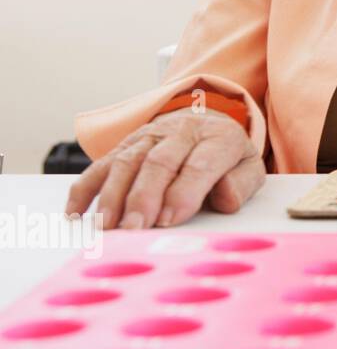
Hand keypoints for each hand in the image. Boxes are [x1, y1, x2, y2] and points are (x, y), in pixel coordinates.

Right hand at [65, 108, 266, 229]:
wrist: (206, 120)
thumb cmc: (226, 155)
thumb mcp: (249, 167)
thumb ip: (241, 184)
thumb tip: (225, 198)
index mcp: (218, 138)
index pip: (199, 165)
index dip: (184, 193)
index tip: (170, 221)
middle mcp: (181, 132)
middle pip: (158, 163)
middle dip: (144, 197)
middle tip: (134, 228)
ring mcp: (149, 136)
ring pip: (127, 162)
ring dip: (113, 195)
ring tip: (107, 225)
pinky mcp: (125, 145)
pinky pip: (101, 164)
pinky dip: (85, 188)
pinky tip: (76, 212)